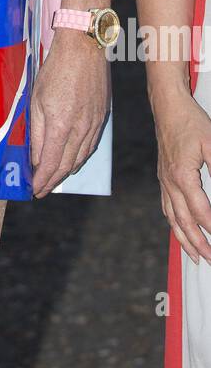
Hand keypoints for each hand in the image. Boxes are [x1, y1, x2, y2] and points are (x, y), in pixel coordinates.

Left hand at [30, 29, 110, 196]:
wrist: (83, 49)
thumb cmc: (55, 70)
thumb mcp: (36, 100)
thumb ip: (36, 132)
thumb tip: (34, 157)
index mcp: (62, 125)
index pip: (51, 164)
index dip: (42, 180)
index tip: (34, 189)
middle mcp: (81, 129)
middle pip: (67, 165)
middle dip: (53, 181)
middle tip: (42, 189)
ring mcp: (95, 124)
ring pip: (81, 158)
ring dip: (66, 172)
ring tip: (54, 179)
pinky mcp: (102, 117)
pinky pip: (91, 146)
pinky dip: (80, 158)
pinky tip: (72, 161)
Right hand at [149, 77, 210, 264]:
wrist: (168, 106)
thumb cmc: (191, 122)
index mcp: (183, 177)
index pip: (201, 213)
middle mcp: (170, 183)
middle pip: (184, 222)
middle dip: (198, 245)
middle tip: (210, 260)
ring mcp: (164, 181)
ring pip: (172, 218)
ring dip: (184, 240)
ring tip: (195, 257)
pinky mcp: (162, 177)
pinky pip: (166, 207)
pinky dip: (174, 224)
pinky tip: (179, 230)